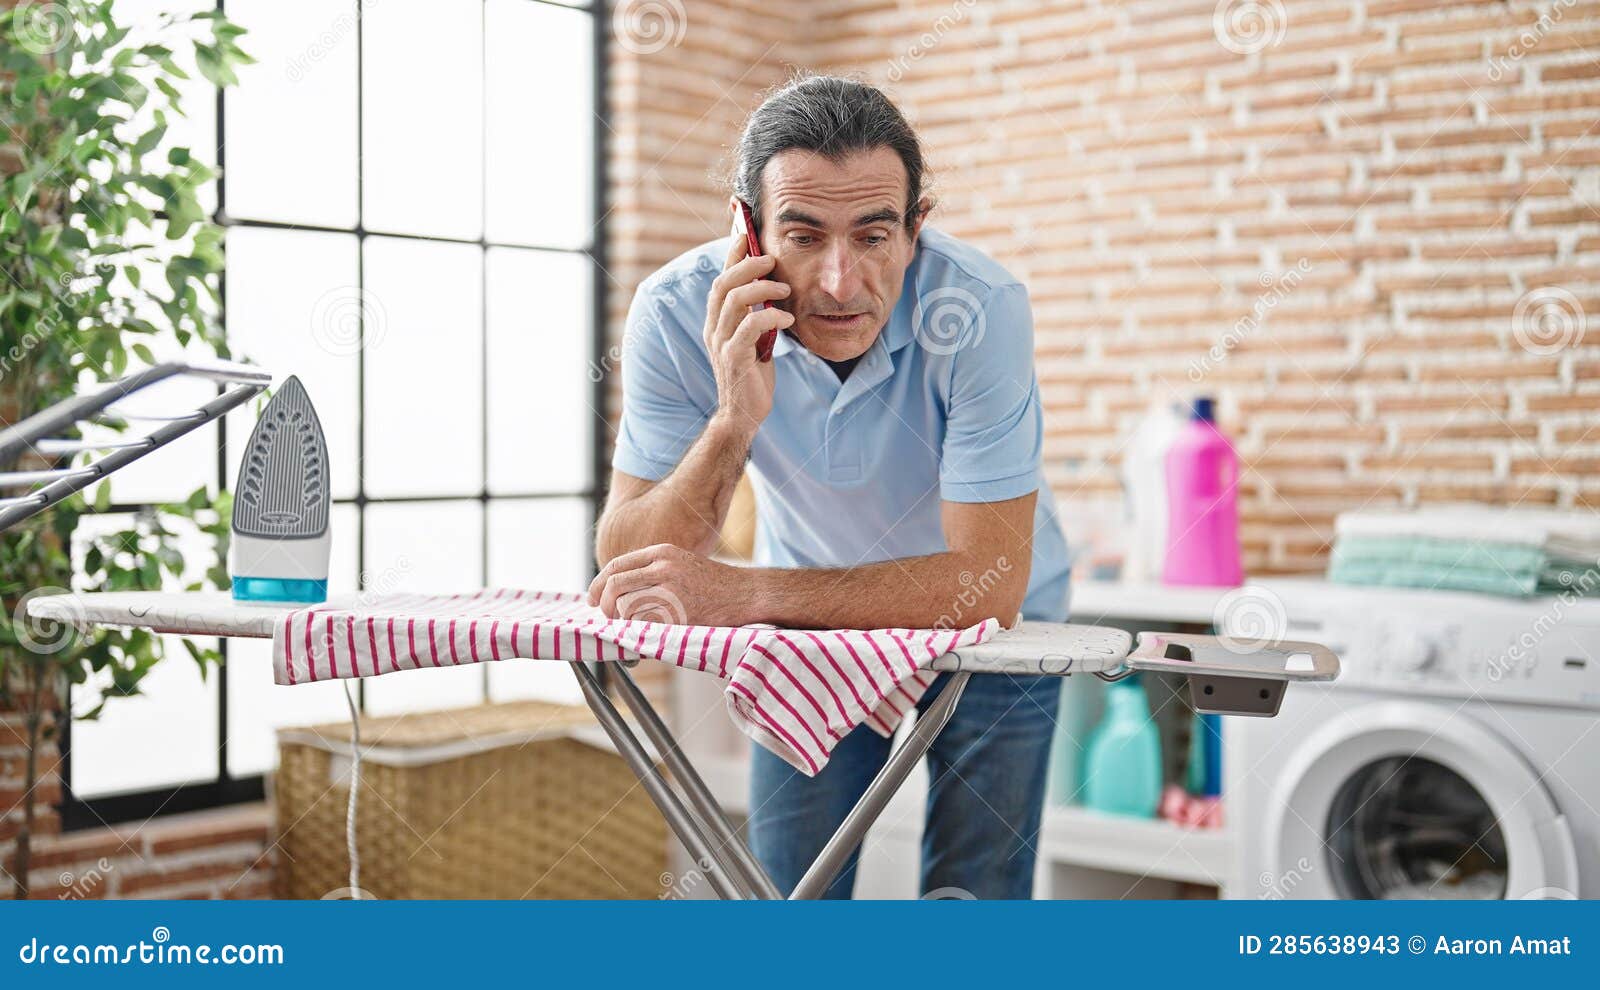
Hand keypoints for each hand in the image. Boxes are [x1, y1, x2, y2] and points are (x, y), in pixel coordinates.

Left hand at [587, 543, 751, 626]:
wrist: (746, 593)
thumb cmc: (714, 586)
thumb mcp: (681, 565)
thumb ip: (653, 572)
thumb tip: (620, 591)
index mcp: (662, 552)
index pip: (616, 565)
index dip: (598, 584)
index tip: (593, 598)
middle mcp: (663, 566)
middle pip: (615, 584)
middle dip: (603, 605)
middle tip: (606, 617)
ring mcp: (670, 588)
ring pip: (624, 604)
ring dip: (621, 620)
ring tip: (629, 627)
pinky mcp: (677, 610)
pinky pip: (641, 622)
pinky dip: (637, 630)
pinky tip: (645, 633)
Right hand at [704, 223, 791, 435]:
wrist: (743, 415)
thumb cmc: (752, 375)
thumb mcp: (752, 340)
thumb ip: (753, 315)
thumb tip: (769, 288)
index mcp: (716, 322)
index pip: (720, 280)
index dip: (731, 256)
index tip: (746, 234)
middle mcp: (713, 329)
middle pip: (724, 284)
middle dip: (748, 265)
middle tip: (772, 260)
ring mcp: (722, 344)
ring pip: (735, 300)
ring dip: (763, 288)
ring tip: (786, 289)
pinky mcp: (735, 359)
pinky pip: (751, 327)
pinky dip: (772, 316)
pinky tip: (789, 317)